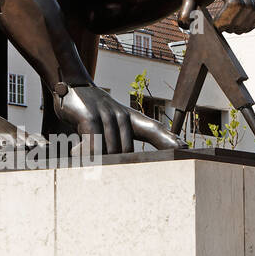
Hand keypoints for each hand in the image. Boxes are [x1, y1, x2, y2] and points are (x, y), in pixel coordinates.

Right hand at [55, 82, 180, 153]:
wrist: (70, 84)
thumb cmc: (91, 110)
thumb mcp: (109, 121)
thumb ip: (118, 139)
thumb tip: (122, 159)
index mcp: (130, 118)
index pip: (154, 129)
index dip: (169, 140)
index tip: (184, 149)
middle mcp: (122, 115)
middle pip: (126, 150)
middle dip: (118, 164)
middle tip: (103, 172)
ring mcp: (107, 114)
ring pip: (110, 149)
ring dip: (97, 158)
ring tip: (83, 158)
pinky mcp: (91, 116)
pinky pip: (94, 143)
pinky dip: (86, 152)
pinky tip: (76, 152)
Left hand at [177, 0, 254, 33]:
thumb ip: (185, 8)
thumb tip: (185, 25)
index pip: (234, 2)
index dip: (227, 18)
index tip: (215, 25)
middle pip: (246, 8)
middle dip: (235, 24)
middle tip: (221, 29)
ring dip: (245, 25)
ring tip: (231, 29)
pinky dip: (254, 22)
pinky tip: (241, 27)